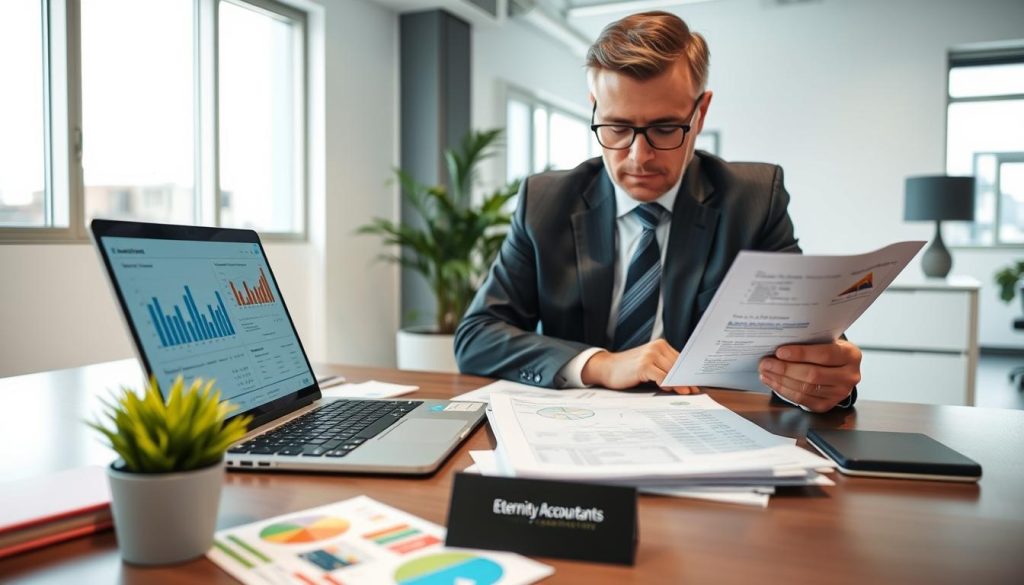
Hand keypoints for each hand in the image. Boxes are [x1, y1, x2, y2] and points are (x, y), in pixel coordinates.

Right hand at [580, 339, 699, 393]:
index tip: (696, 383)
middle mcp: (656, 347)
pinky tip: (671, 391)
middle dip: (686, 380)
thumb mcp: (648, 364)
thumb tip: (684, 381)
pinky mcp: (644, 365)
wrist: (606, 368)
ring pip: (671, 372)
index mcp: (660, 345)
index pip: (680, 360)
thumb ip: (664, 367)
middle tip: (694, 391)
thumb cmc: (628, 369)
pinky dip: (668, 385)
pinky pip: (661, 377)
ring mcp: (650, 355)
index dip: (688, 373)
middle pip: (678, 366)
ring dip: (679, 384)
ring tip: (686, 392)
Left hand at [758, 340, 861, 412]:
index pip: (825, 355)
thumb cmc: (827, 351)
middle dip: (785, 368)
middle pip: (813, 374)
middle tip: (766, 363)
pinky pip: (802, 400)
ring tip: (765, 371)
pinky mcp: (827, 405)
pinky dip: (784, 390)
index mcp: (851, 355)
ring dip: (780, 380)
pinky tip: (772, 381)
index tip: (780, 351)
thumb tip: (778, 347)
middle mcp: (849, 376)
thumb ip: (809, 343)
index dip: (800, 354)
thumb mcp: (825, 342)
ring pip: (805, 388)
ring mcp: (840, 393)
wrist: (837, 368)